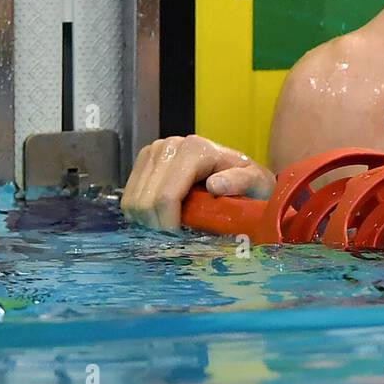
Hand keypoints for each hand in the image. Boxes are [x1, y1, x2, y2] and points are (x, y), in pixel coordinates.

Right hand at [121, 134, 275, 230]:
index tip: (181, 238)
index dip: (169, 224)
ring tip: (171, 226)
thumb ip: (240, 182)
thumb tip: (214, 185)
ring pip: (133, 201)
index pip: (167, 197)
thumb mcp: (255, 182)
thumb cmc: (249, 182)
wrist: (238, 171)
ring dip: (149, 221)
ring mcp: (153, 150)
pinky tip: (161, 217)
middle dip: (158, 225)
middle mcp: (169, 145)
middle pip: (146, 200)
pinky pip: (129, 197)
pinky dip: (141, 214)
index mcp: (194, 150)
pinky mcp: (143, 160)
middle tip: (176, 236)